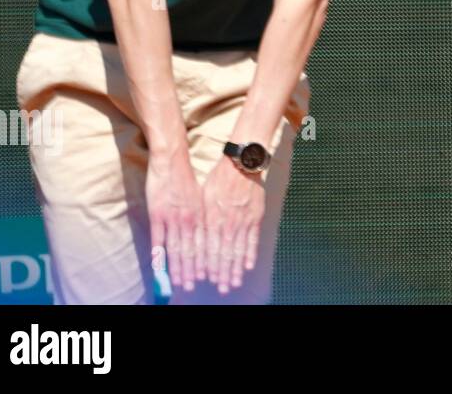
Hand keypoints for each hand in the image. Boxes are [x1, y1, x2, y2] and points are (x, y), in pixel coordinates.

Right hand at [147, 151, 205, 291]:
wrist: (172, 159)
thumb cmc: (186, 177)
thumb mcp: (200, 196)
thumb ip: (201, 215)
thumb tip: (202, 232)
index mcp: (201, 214)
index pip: (203, 244)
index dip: (204, 261)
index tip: (206, 276)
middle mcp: (189, 219)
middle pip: (191, 250)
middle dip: (191, 270)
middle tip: (191, 286)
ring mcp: (172, 218)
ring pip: (175, 249)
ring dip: (176, 267)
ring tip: (176, 282)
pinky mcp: (157, 214)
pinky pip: (158, 239)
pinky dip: (158, 254)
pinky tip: (158, 266)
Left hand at [201, 156, 266, 294]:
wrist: (242, 163)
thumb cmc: (219, 177)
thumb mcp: (203, 196)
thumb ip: (201, 218)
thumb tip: (195, 236)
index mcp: (212, 219)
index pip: (208, 249)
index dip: (207, 266)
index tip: (205, 280)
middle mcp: (227, 224)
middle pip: (223, 254)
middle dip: (221, 273)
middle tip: (221, 288)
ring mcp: (243, 222)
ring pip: (238, 250)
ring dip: (235, 269)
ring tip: (234, 283)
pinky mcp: (255, 217)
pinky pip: (252, 239)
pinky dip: (250, 254)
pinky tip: (247, 266)